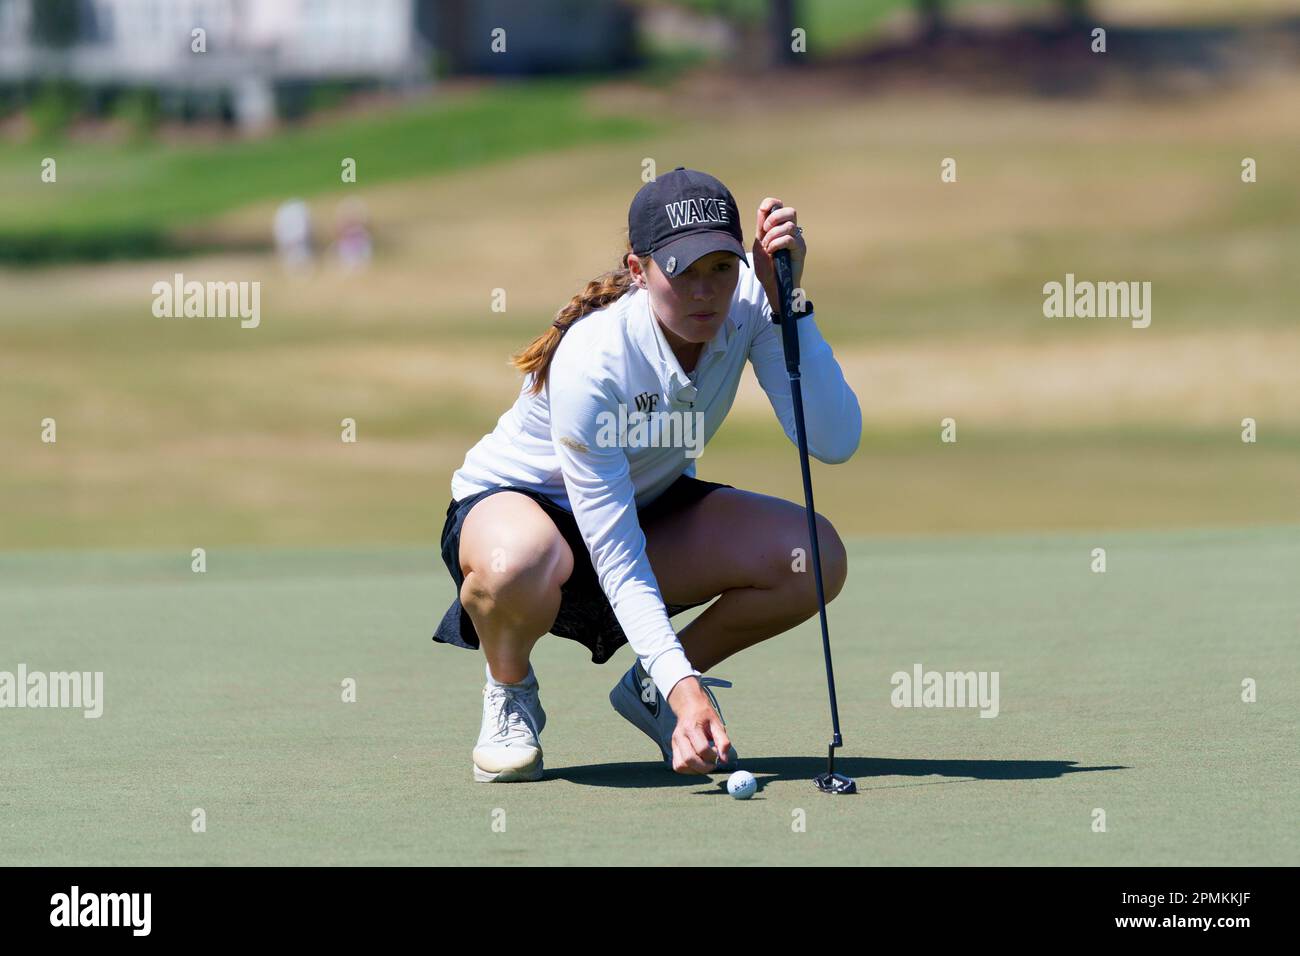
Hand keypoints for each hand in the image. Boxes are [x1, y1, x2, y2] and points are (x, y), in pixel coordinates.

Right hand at [667, 677, 733, 774]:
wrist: (689, 707)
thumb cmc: (704, 715)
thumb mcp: (717, 724)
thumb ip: (723, 742)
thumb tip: (724, 760)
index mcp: (692, 727)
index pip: (702, 749)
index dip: (713, 756)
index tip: (718, 754)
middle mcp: (680, 736)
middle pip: (689, 759)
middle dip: (704, 767)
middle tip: (713, 764)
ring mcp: (674, 743)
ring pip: (681, 765)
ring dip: (695, 770)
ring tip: (704, 764)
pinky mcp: (673, 748)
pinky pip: (677, 765)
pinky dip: (688, 769)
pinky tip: (696, 764)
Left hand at [751, 197, 805, 316]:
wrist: (773, 287)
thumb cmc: (766, 269)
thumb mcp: (759, 245)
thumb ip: (761, 227)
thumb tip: (763, 209)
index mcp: (778, 228)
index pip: (778, 205)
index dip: (771, 203)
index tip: (762, 211)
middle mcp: (789, 232)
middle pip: (790, 211)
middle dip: (774, 217)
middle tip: (765, 231)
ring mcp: (796, 241)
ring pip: (789, 225)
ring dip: (773, 235)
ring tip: (767, 248)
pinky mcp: (800, 251)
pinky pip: (790, 239)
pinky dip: (777, 243)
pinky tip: (771, 252)